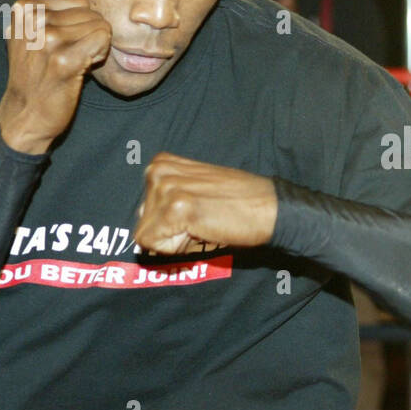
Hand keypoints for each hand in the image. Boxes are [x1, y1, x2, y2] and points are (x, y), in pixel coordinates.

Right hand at [0, 0, 111, 153]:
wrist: (26, 113)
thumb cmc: (36, 74)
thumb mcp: (28, 35)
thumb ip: (44, 11)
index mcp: (24, 8)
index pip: (80, 1)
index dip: (81, 23)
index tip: (65, 43)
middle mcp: (33, 19)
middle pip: (92, 13)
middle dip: (90, 35)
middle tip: (72, 56)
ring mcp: (47, 39)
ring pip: (101, 25)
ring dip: (96, 46)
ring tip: (75, 63)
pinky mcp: (64, 60)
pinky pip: (103, 39)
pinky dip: (101, 55)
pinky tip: (84, 68)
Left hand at [134, 153, 277, 254]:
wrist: (268, 209)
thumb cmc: (236, 203)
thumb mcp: (193, 188)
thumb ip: (166, 197)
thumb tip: (141, 225)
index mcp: (160, 163)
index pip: (142, 211)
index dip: (168, 223)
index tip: (196, 214)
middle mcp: (158, 171)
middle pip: (142, 222)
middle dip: (169, 231)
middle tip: (202, 219)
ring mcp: (167, 188)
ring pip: (148, 235)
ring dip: (176, 239)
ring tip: (204, 222)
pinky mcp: (176, 207)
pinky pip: (155, 243)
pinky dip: (178, 246)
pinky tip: (203, 229)